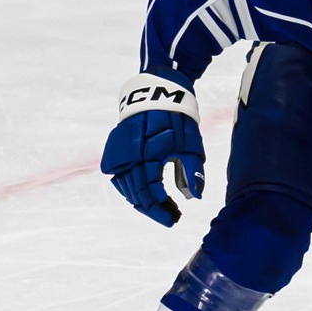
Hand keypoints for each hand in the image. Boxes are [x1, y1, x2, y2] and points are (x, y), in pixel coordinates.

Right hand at [102, 73, 205, 226]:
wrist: (159, 92)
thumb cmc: (179, 119)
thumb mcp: (191, 145)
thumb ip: (192, 172)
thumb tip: (194, 197)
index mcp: (148, 156)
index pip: (151, 193)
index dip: (162, 209)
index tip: (174, 218)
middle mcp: (129, 156)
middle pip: (136, 194)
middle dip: (153, 209)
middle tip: (170, 216)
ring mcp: (119, 152)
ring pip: (124, 186)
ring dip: (140, 200)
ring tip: (158, 208)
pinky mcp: (116, 148)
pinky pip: (119, 175)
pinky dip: (129, 188)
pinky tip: (142, 194)